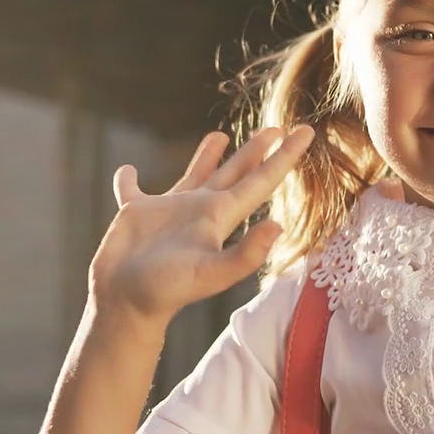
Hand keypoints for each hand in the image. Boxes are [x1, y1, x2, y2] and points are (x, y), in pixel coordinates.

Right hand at [90, 125, 313, 326]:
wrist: (126, 306)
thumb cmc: (167, 291)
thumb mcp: (210, 273)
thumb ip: (245, 255)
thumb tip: (278, 225)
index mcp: (220, 217)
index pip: (261, 180)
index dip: (285, 156)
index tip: (307, 131)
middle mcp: (200, 210)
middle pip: (236, 173)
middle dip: (257, 150)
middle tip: (277, 127)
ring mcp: (169, 211)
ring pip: (195, 175)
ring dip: (208, 156)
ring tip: (221, 135)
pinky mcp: (135, 214)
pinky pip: (133, 190)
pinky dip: (128, 180)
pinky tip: (127, 170)